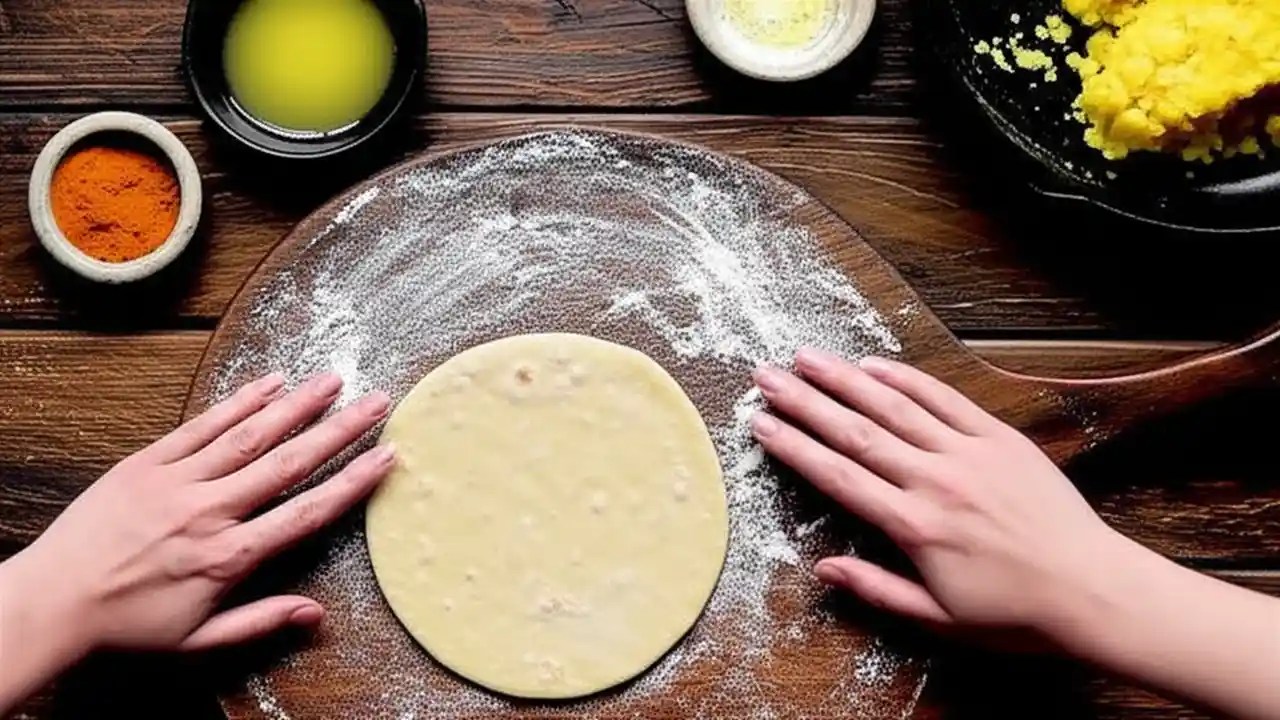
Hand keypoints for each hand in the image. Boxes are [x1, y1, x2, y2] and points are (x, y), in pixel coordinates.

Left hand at [0, 372, 393, 687]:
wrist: (53, 601)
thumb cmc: (128, 625)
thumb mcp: (199, 640)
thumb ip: (261, 621)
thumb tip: (317, 614)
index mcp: (228, 557)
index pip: (305, 513)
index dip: (351, 484)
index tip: (386, 458)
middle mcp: (210, 512)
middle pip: (288, 463)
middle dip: (339, 431)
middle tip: (376, 403)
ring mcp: (177, 483)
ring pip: (249, 436)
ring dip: (296, 406)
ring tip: (333, 381)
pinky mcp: (147, 463)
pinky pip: (201, 427)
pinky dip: (238, 403)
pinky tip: (271, 383)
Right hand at [750, 349, 1123, 643]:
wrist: (1093, 592)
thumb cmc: (1015, 613)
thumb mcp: (937, 617)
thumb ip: (875, 588)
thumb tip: (823, 568)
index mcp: (913, 526)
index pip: (837, 476)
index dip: (794, 448)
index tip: (761, 425)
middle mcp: (934, 481)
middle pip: (855, 431)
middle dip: (804, 402)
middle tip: (765, 378)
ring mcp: (968, 454)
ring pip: (894, 407)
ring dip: (845, 380)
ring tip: (806, 358)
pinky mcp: (1000, 440)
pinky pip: (945, 400)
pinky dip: (907, 379)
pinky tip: (874, 365)